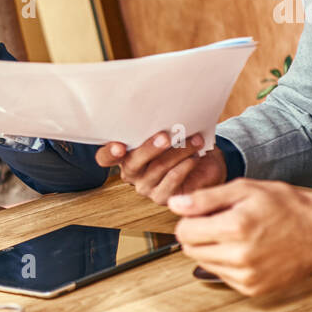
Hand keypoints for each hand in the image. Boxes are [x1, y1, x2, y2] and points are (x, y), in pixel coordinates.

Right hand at [95, 129, 224, 203]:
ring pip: (157, 168)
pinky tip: (194, 157)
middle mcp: (131, 172)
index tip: (119, 147)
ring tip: (194, 140)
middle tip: (165, 137)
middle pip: (132, 163)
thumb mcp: (168, 131)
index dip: (109, 153)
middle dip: (150, 148)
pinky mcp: (161, 197)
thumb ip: (158, 127)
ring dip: (178, 152)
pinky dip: (184, 166)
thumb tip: (163, 113)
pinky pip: (171, 181)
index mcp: (124, 154)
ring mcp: (145, 187)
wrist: (205, 164)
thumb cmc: (182, 143)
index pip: (105, 157)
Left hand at [171, 179, 311, 295]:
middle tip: (222, 222)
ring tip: (237, 235)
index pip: (183, 231)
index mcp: (235, 228)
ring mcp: (246, 276)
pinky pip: (221, 275)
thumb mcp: (246, 189)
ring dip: (211, 249)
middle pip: (190, 249)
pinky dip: (226, 263)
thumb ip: (206, 198)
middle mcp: (239, 256)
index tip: (204, 213)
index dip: (190, 219)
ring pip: (203, 263)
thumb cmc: (287, 207)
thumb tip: (175, 204)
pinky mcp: (252, 289)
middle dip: (199, 234)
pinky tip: (246, 250)